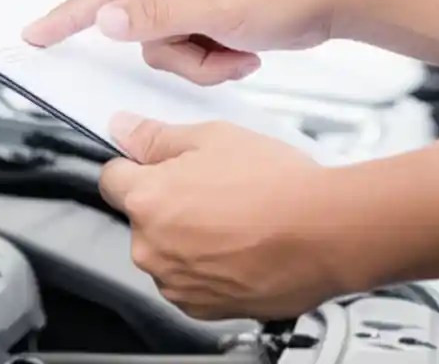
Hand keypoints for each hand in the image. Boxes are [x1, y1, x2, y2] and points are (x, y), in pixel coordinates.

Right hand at [22, 0, 347, 84]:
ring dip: (202, 62)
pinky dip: (213, 62)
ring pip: (161, 52)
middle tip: (221, 47)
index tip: (34, 35)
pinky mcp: (198, 15)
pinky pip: (184, 55)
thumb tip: (104, 20)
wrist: (331, 2)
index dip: (67, 16)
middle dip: (182, 53)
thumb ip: (155, 18)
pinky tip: (243, 49)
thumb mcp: (216, 9)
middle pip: (137, 34)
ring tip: (239, 49)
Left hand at [100, 113, 353, 319]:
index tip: (155, 165)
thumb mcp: (213, 137)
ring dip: (188, 237)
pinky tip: (241, 246)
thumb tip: (124, 129)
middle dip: (168, 202)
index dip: (135, 166)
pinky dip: (209, 267)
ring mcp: (176, 282)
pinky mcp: (202, 308)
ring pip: (167, 251)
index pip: (111, 179)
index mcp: (147, 200)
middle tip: (214, 187)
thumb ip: (157, 137)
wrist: (327, 232)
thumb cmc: (278, 186)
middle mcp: (151, 247)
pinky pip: (191, 281)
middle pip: (142, 217)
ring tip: (234, 219)